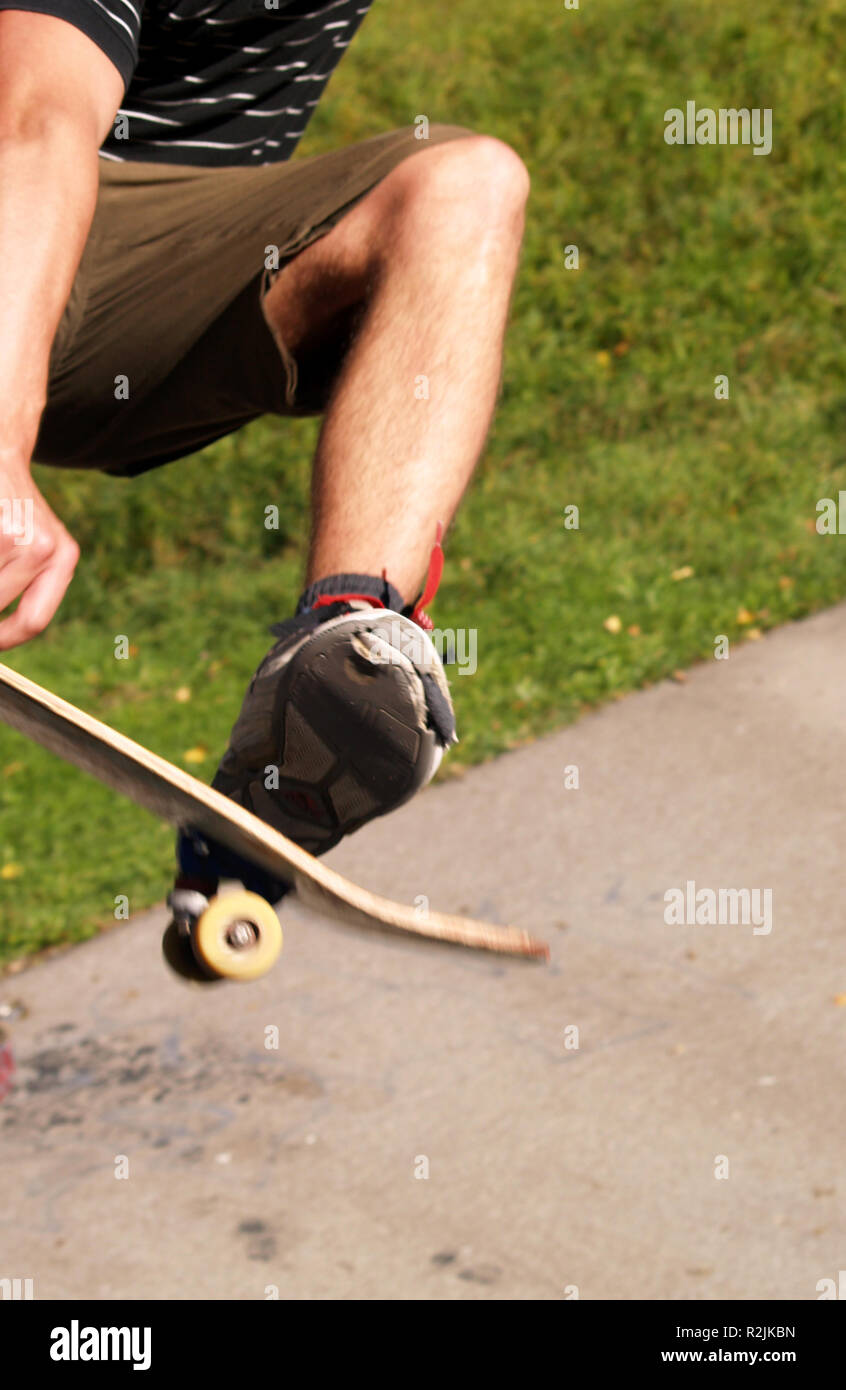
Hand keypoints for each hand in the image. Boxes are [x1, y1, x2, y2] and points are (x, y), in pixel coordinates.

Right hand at [0, 462, 78, 648]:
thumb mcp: (33, 547)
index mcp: (63, 560)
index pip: (33, 622)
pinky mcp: (1, 521)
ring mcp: (17, 532)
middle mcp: (46, 547)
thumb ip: (23, 586)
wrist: (3, 455)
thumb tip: (3, 635)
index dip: (3, 641)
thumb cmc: (11, 512)